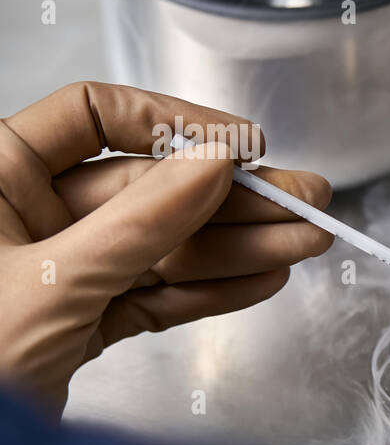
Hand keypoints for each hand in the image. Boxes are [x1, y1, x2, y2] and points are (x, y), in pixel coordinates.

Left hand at [0, 82, 332, 412]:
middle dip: (231, 199)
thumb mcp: (49, 285)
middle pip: (146, 190)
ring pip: (161, 248)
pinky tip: (262, 278)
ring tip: (305, 243)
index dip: (174, 124)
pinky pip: (153, 298)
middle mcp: (22, 217)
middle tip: (306, 200)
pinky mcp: (77, 327)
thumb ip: (138, 223)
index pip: (93, 117)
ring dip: (237, 248)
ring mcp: (55, 274)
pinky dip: (209, 293)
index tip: (243, 145)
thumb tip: (215, 161)